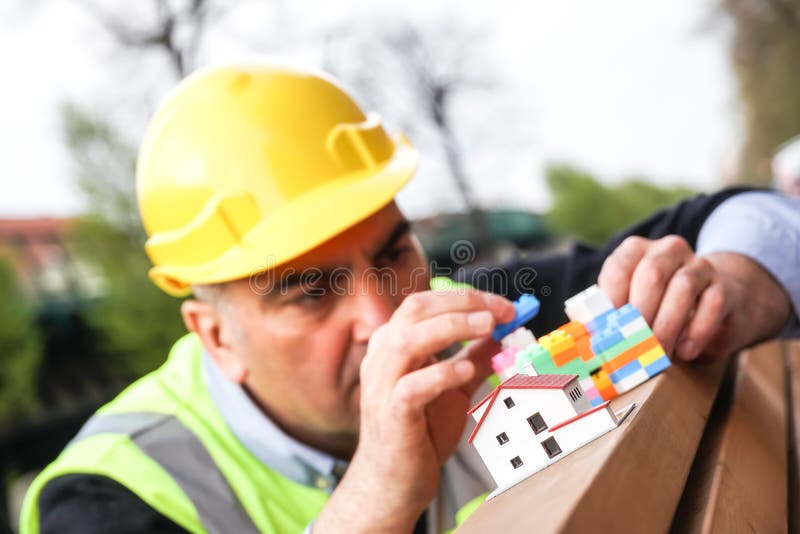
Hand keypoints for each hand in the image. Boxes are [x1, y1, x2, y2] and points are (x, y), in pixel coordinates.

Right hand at [314, 290, 513, 532]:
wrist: (393, 482)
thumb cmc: (421, 431)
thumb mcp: (455, 387)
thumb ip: (475, 357)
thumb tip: (504, 332)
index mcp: (394, 344)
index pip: (426, 303)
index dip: (466, 299)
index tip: (504, 307)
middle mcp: (382, 358)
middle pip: (415, 310)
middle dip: (460, 304)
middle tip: (498, 312)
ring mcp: (382, 386)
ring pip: (407, 341)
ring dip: (450, 328)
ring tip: (486, 327)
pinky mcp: (391, 416)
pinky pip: (410, 387)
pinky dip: (440, 374)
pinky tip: (466, 371)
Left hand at [598, 235, 791, 360]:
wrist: (717, 298)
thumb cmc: (659, 305)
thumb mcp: (632, 304)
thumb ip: (610, 314)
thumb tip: (585, 338)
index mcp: (636, 251)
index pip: (619, 267)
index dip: (611, 300)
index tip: (607, 330)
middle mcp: (668, 250)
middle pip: (652, 274)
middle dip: (641, 314)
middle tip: (634, 346)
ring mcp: (699, 264)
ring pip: (683, 287)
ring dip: (668, 325)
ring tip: (659, 352)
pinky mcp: (723, 285)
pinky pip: (712, 304)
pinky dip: (697, 331)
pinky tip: (686, 351)